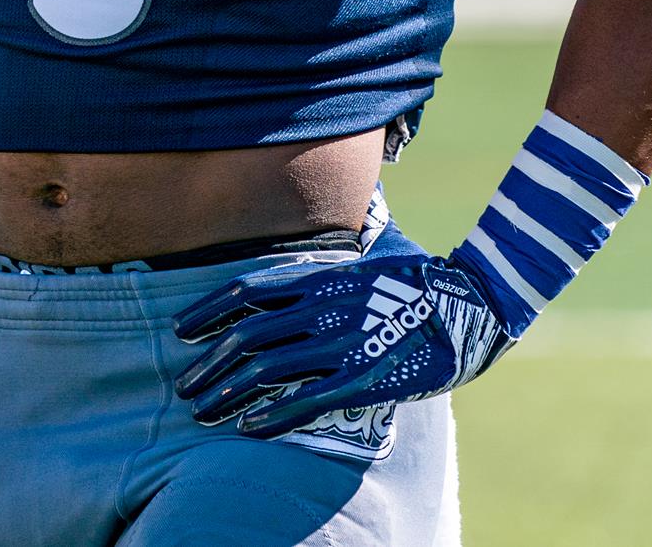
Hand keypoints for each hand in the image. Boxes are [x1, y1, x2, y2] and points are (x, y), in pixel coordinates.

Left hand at [171, 225, 511, 438]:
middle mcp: (322, 307)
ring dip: (228, 393)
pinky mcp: (363, 378)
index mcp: (319, 275)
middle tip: (184, 386)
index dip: (207, 310)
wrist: (470, 306)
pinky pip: (306, 400)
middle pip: (247, 335)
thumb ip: (333, 249)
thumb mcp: (370, 251)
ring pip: (267, 369)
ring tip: (203, 411)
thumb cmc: (419, 278)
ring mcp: (342, 343)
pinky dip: (272, 415)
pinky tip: (248, 427)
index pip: (246, 289)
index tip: (181, 329)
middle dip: (209, 364)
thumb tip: (320, 225)